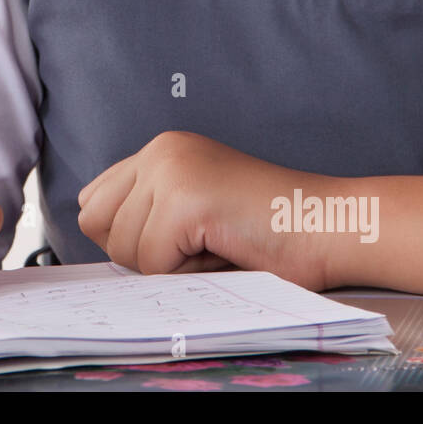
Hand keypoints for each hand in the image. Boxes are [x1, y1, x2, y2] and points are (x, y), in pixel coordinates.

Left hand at [77, 130, 333, 289]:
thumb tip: (94, 235)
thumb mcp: (191, 211)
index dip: (126, 237)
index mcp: (160, 150)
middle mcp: (159, 150)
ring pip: (123, 248)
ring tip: (216, 244)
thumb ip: (145, 212)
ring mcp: (170, 170)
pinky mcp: (185, 199)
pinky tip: (224, 250)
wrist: (328, 226)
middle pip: (96, 223)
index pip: (94, 201)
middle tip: (196, 245)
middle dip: (140, 253)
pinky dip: (189, 273)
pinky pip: (154, 264)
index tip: (175, 241)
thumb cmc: (267, 232)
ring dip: (170, 265)